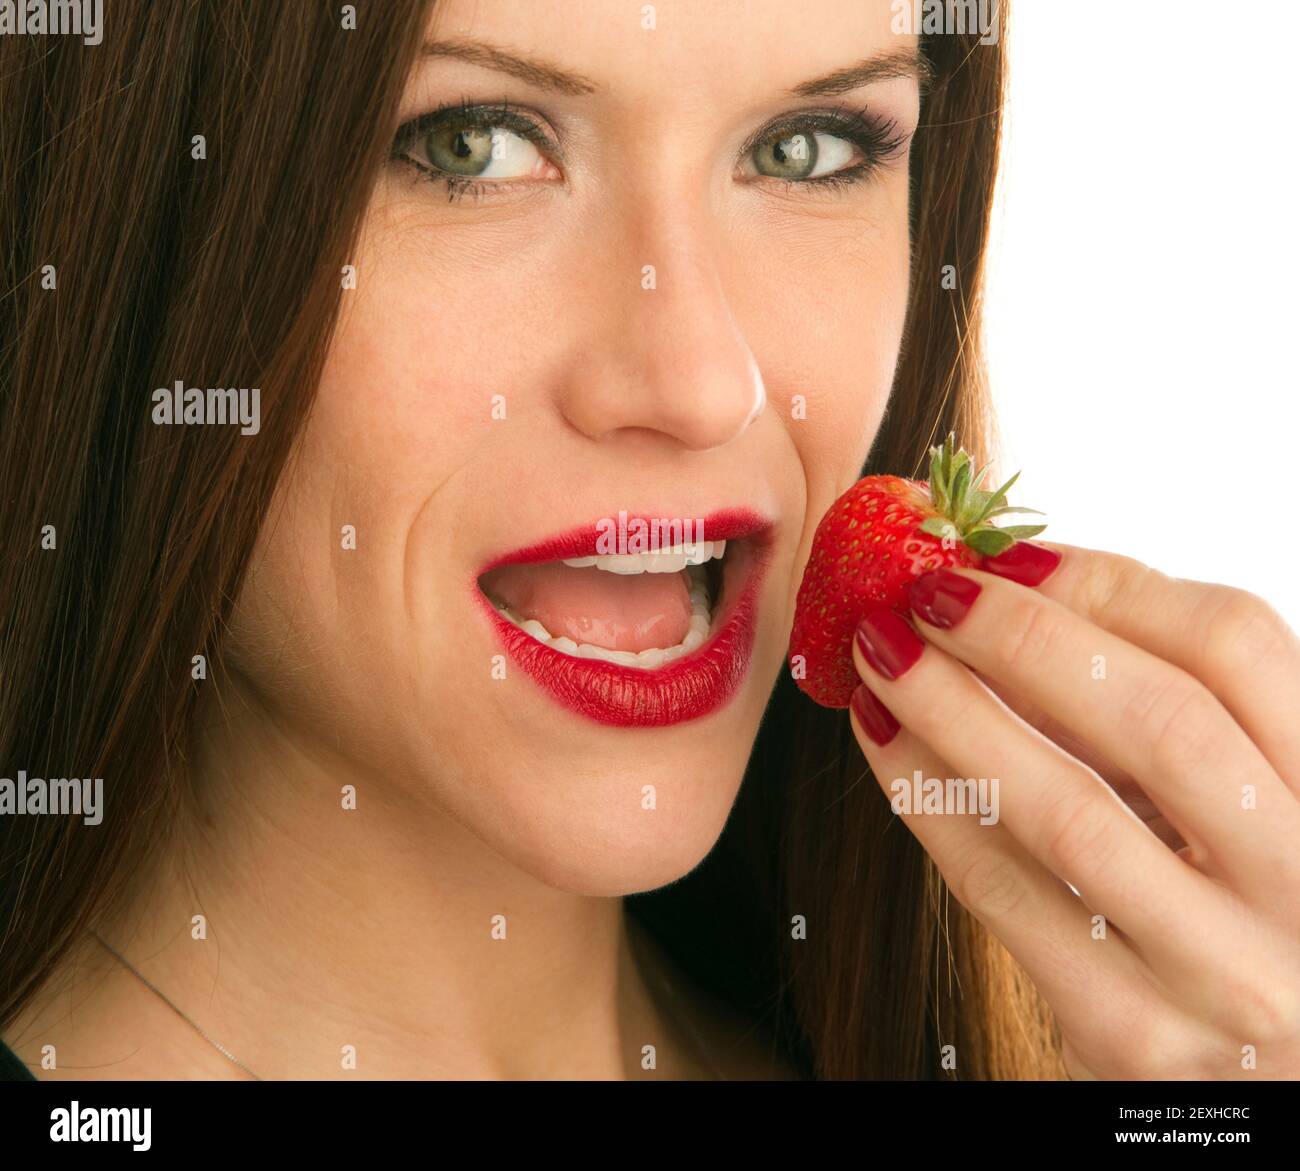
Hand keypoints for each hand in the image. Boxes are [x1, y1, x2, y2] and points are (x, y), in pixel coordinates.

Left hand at [846, 541, 1299, 1078]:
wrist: (1262, 1081)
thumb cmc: (1241, 909)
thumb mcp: (1242, 798)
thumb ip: (1166, 713)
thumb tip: (1011, 591)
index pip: (1236, 646)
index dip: (1107, 584)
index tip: (1005, 557)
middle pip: (1158, 721)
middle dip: (1021, 638)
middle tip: (923, 589)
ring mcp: (1226, 973)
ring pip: (1069, 813)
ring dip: (953, 712)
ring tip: (881, 652)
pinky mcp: (1133, 1036)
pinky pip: (1006, 896)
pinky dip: (930, 803)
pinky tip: (883, 740)